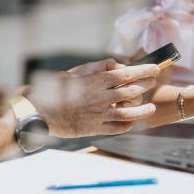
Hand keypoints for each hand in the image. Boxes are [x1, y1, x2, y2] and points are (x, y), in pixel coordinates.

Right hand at [27, 58, 158, 137]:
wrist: (38, 113)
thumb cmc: (53, 90)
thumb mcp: (74, 73)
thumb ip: (97, 67)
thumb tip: (116, 64)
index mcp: (95, 81)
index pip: (126, 74)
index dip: (143, 70)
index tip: (154, 68)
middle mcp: (100, 98)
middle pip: (131, 91)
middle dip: (146, 84)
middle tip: (153, 81)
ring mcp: (99, 116)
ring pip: (129, 113)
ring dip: (143, 110)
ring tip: (151, 108)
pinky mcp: (94, 129)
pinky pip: (117, 128)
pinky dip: (127, 125)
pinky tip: (132, 121)